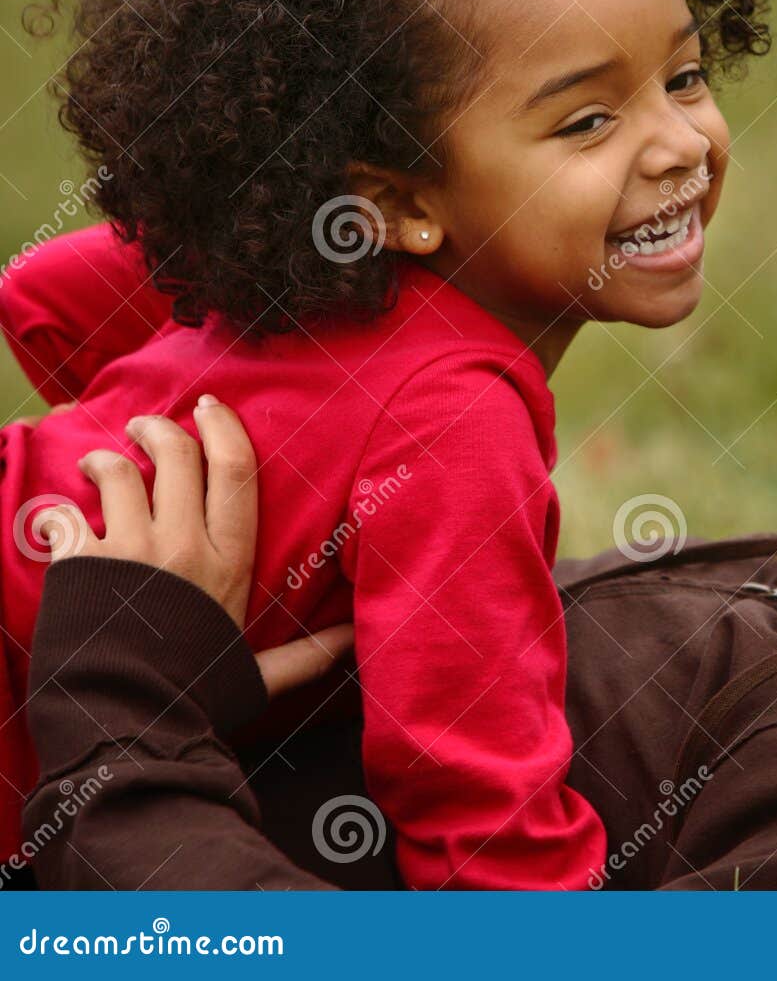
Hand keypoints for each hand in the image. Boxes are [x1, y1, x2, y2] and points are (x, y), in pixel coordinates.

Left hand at [40, 395, 353, 697]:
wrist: (128, 727)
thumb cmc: (196, 702)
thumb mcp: (260, 677)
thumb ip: (310, 653)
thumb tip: (358, 638)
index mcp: (231, 563)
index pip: (236, 472)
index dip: (224, 429)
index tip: (211, 408)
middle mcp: (185, 547)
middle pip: (178, 457)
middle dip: (158, 428)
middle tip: (144, 425)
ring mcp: (132, 552)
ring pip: (120, 473)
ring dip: (104, 460)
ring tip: (98, 464)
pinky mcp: (82, 566)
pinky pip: (67, 515)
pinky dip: (59, 512)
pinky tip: (59, 521)